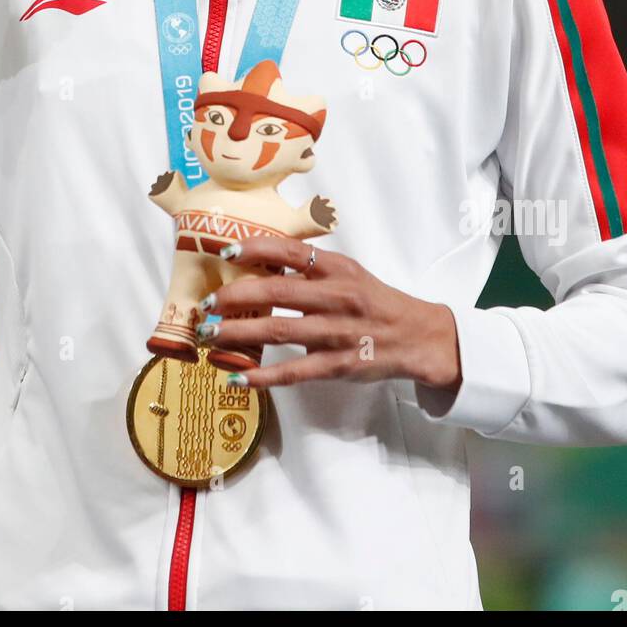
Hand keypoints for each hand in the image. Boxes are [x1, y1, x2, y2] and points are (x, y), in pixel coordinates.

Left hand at [198, 231, 461, 391]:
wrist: (419, 337)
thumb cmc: (376, 302)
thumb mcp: (349, 273)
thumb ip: (312, 269)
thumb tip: (263, 261)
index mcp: (337, 269)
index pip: (291, 251)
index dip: (256, 248)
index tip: (226, 250)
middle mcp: (336, 296)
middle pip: (277, 290)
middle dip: (235, 296)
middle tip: (207, 303)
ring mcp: (337, 332)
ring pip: (279, 329)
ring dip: (239, 332)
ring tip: (209, 336)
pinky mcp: (339, 364)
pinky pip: (295, 371)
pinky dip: (264, 376)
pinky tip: (238, 378)